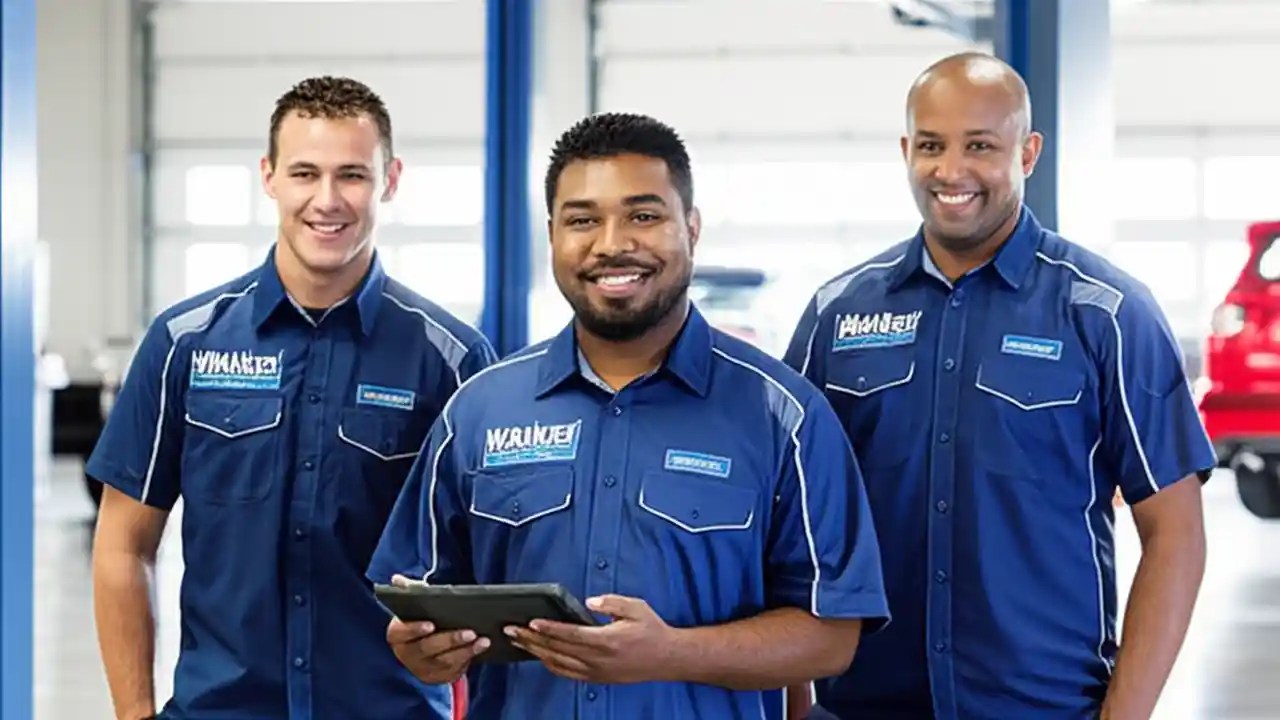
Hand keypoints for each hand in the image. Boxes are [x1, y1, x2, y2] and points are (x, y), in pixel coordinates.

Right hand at [384, 574, 488, 683]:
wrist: (427, 647)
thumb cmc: (421, 620)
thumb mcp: (416, 606)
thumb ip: (410, 591)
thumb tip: (397, 579)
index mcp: (397, 636)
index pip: (401, 633)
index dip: (414, 629)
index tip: (431, 624)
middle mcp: (407, 655)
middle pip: (427, 649)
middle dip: (449, 640)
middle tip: (470, 632)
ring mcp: (423, 668)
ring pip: (443, 661)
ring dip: (465, 651)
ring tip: (482, 640)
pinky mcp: (439, 676)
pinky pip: (454, 670)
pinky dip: (469, 658)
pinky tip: (481, 647)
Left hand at [505, 594, 679, 684]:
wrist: (667, 659)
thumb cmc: (652, 630)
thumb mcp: (636, 607)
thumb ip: (611, 602)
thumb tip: (589, 602)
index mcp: (606, 640)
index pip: (569, 634)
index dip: (548, 629)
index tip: (531, 622)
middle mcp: (597, 659)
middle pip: (556, 650)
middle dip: (531, 640)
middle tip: (511, 630)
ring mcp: (595, 672)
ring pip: (557, 664)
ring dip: (536, 652)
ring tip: (519, 641)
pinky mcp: (596, 678)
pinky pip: (567, 673)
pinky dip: (550, 664)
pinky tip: (540, 656)